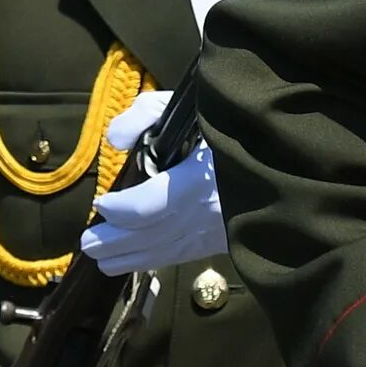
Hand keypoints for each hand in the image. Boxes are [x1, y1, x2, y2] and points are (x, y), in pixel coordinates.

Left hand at [80, 93, 226, 276]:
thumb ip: (144, 116)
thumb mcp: (185, 104)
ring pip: (168, 251)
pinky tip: (137, 262)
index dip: (123, 209)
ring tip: (101, 260)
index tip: (103, 203)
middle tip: (88, 244)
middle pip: (154, 235)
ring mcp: (218, 230)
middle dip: (118, 241)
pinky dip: (158, 260)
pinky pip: (185, 255)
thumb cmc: (227, 122)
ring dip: (132, 258)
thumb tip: (116, 140)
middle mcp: (208, 211)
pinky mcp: (225, 239)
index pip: (152, 205)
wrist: (277, 152)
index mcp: (199, 177)